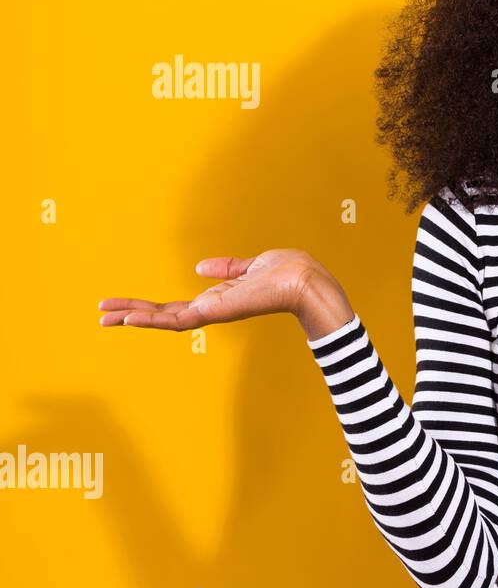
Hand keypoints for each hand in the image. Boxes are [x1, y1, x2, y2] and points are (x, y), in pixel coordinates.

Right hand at [98, 249, 330, 331]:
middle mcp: (213, 309)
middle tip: (101, 315)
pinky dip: (153, 321)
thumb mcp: (251, 266)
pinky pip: (179, 320)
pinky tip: (130, 319)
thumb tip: (200, 267)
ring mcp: (213, 314)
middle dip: (132, 315)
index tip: (124, 307)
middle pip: (164, 316)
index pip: (177, 307)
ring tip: (105, 318)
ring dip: (134, 318)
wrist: (306, 279)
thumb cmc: (288, 272)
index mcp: (219, 299)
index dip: (150, 308)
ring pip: (164, 321)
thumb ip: (227, 268)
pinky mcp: (216, 314)